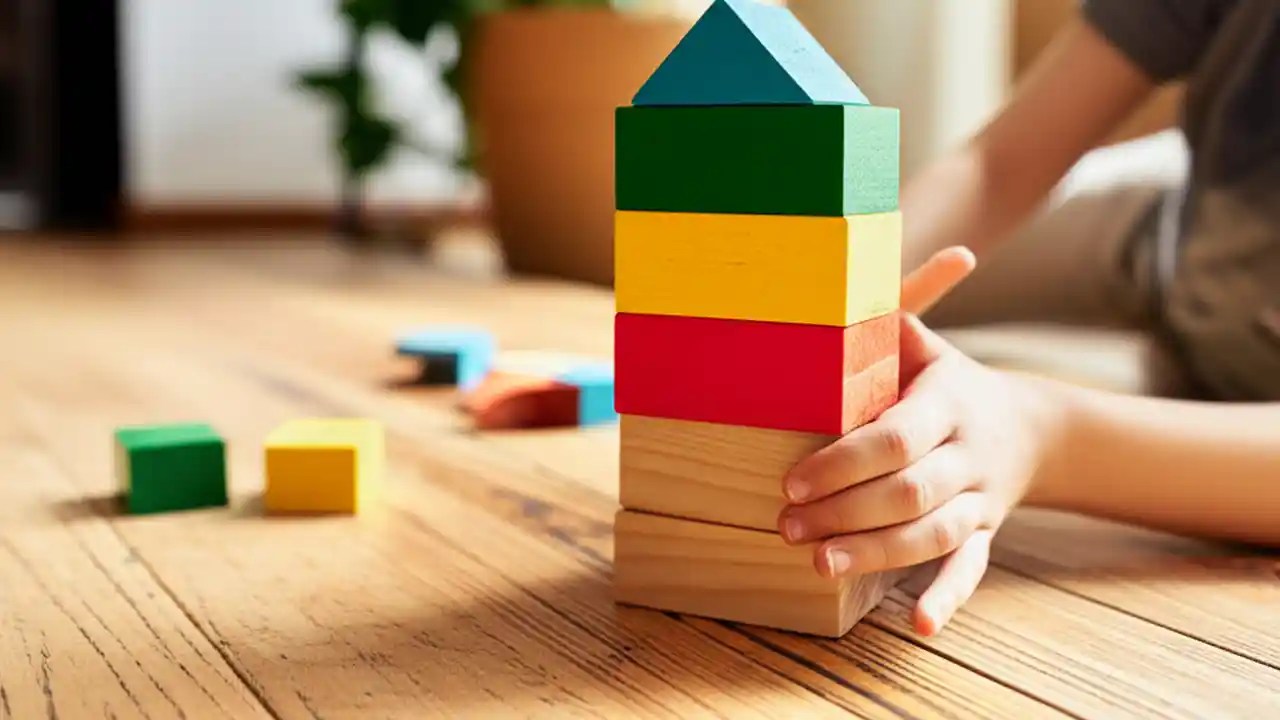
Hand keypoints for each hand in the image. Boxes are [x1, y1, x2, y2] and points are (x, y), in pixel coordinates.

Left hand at [779, 252, 1052, 635]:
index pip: (895, 438)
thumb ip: (889, 322)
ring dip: (875, 553)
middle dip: (845, 512)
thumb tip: (843, 283)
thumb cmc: (948, 382)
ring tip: (817, 563)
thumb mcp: (927, 346)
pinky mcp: (986, 531)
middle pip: (909, 492)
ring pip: (933, 534)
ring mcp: (981, 497)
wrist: (1030, 425)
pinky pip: (973, 568)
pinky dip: (949, 596)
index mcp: (947, 402)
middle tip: (786, 525)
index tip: (791, 481)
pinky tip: (921, 625)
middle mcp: (968, 452)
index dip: (843, 463)